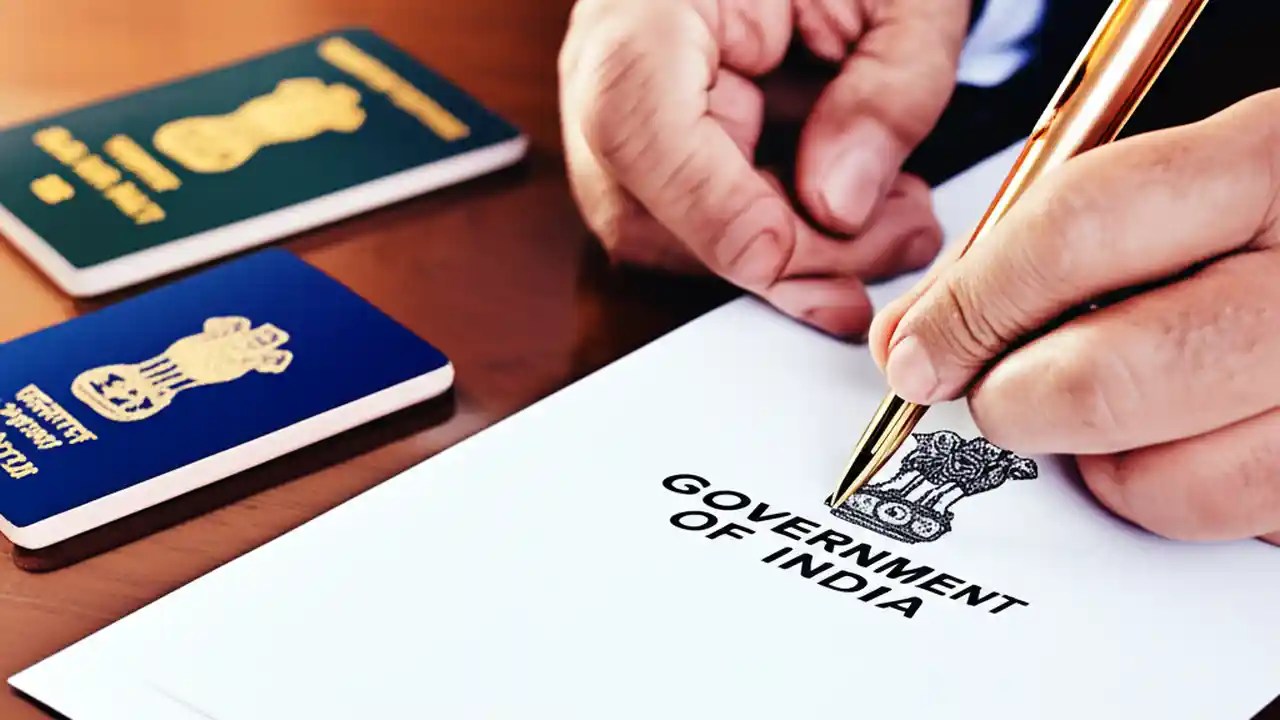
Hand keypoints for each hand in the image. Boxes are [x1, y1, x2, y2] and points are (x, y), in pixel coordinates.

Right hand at [558, 0, 968, 336]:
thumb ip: (890, 90)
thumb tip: (839, 208)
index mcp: (645, 5)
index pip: (636, 125)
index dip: (719, 213)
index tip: (811, 247)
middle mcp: (604, 66)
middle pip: (650, 213)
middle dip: (782, 254)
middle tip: (894, 240)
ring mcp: (618, 116)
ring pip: (674, 240)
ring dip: (791, 256)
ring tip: (895, 222)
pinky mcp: (653, 151)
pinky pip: (700, 225)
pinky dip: (782, 235)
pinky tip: (856, 218)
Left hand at [869, 90, 1279, 544]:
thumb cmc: (1268, 215)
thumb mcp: (1177, 183)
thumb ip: (1033, 247)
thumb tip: (914, 336)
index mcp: (1269, 162)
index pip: (1072, 235)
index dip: (970, 307)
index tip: (916, 352)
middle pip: (1108, 378)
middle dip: (1013, 402)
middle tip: (998, 395)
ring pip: (1167, 481)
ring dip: (1100, 464)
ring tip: (1112, 416)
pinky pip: (1228, 524)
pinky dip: (1175, 497)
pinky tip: (1184, 440)